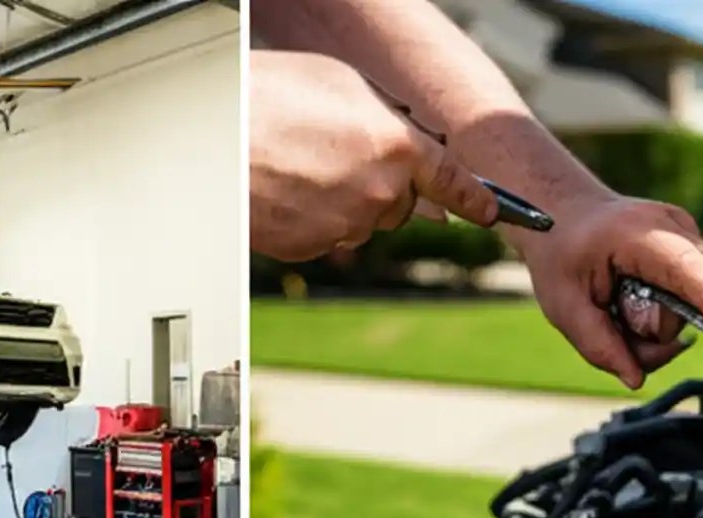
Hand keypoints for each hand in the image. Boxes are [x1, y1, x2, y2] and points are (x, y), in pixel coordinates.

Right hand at [250, 50, 496, 261]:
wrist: (210, 140)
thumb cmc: (267, 98)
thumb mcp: (340, 84)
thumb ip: (387, 115)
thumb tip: (407, 134)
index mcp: (396, 147)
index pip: (453, 181)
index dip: (475, 197)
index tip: (492, 211)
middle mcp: (378, 192)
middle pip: (402, 203)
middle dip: (385, 185)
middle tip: (340, 156)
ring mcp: (345, 225)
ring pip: (362, 221)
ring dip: (344, 200)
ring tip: (300, 166)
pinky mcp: (311, 248)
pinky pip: (326, 236)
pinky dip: (312, 219)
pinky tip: (286, 189)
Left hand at [519, 196, 702, 388]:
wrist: (565, 213)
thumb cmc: (560, 256)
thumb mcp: (563, 305)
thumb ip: (597, 344)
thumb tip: (636, 379)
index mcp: (639, 234)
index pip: (685, 267)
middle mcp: (677, 228)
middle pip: (698, 299)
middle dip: (659, 331)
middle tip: (614, 320)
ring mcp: (691, 235)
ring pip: (700, 303)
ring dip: (660, 323)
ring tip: (620, 305)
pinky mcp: (695, 248)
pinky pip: (697, 296)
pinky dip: (667, 310)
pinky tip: (637, 298)